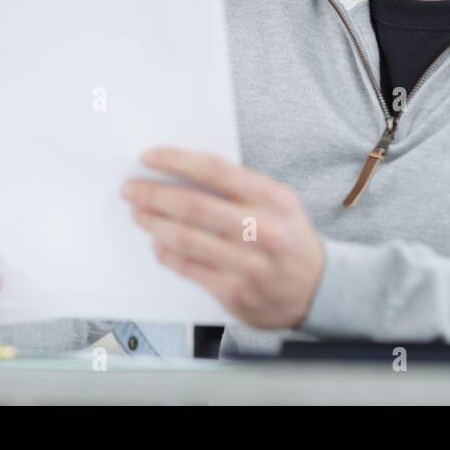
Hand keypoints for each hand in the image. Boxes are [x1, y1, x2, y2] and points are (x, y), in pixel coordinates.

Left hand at [123, 147, 324, 329]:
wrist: (320, 290)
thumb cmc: (288, 237)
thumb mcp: (278, 202)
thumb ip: (238, 188)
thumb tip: (179, 172)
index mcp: (273, 198)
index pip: (215, 170)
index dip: (176, 160)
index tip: (149, 157)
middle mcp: (263, 229)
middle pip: (193, 205)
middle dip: (154, 194)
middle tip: (130, 189)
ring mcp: (249, 264)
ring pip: (185, 238)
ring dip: (153, 223)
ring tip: (138, 214)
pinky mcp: (235, 293)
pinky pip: (188, 268)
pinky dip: (166, 253)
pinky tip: (157, 243)